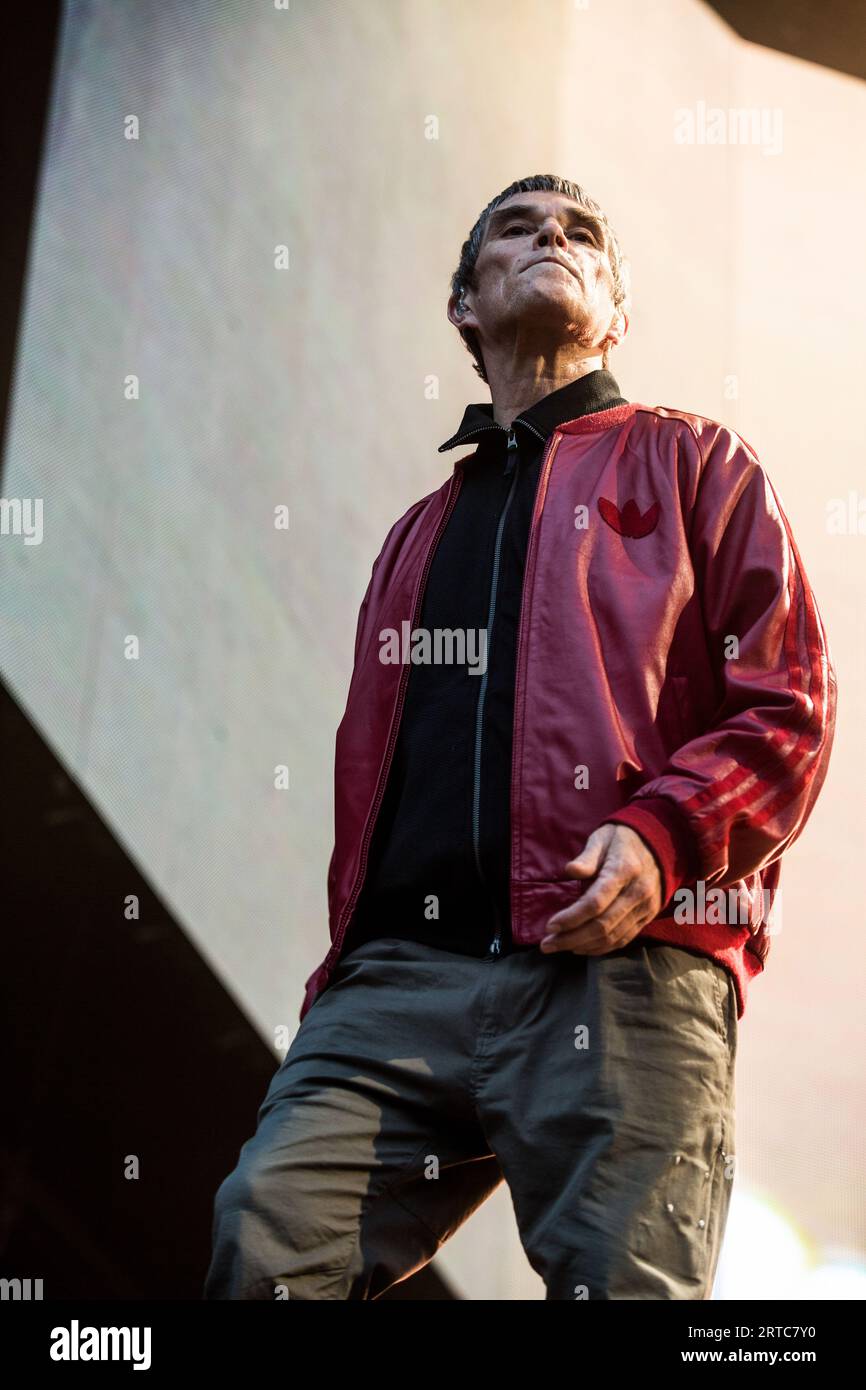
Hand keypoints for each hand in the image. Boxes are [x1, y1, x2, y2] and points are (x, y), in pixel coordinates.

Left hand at [539, 823, 662, 954]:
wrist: (659, 844)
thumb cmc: (621, 840)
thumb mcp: (602, 839)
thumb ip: (587, 856)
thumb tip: (570, 871)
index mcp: (624, 870)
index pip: (595, 902)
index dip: (571, 917)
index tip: (550, 926)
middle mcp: (637, 893)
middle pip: (602, 925)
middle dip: (571, 938)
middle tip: (547, 944)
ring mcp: (645, 907)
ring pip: (612, 937)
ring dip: (583, 946)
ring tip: (558, 947)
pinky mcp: (648, 916)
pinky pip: (624, 939)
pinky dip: (601, 948)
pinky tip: (581, 947)